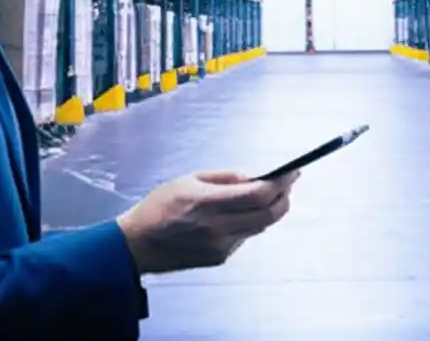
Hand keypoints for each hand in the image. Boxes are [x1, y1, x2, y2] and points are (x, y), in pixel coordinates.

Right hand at [116, 169, 298, 273]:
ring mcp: (221, 246)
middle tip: (288, 184)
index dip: (281, 183)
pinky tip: (242, 214)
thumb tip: (251, 178)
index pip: (259, 194)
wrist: (137, 244)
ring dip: (269, 211)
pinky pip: (244, 237)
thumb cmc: (159, 207)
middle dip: (284, 198)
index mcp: (210, 203)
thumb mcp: (189, 179)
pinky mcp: (219, 258)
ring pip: (259, 227)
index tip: (292, 172)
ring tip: (270, 195)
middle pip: (268, 215)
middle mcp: (219, 227)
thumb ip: (224, 178)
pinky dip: (249, 223)